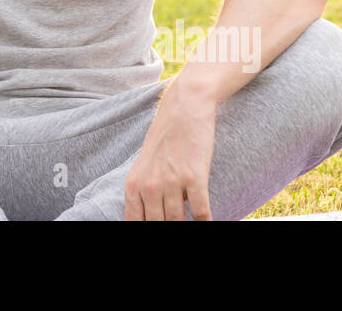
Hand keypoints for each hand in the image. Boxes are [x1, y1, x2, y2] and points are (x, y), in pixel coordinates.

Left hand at [124, 85, 216, 219]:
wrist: (184, 108)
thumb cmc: (165, 138)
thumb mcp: (144, 165)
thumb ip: (144, 192)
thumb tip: (151, 218)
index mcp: (133, 184)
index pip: (135, 223)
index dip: (146, 232)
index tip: (157, 233)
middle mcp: (149, 185)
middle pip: (158, 225)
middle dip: (168, 229)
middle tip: (178, 228)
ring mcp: (171, 182)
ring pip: (178, 222)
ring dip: (187, 226)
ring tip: (192, 225)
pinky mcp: (194, 177)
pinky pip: (201, 212)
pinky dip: (205, 222)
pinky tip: (207, 222)